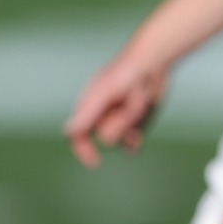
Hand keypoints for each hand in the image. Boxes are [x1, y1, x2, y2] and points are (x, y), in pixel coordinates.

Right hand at [63, 53, 168, 167]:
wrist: (153, 62)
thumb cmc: (126, 72)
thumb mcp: (105, 92)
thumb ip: (88, 112)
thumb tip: (69, 131)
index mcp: (88, 108)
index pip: (78, 136)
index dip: (83, 151)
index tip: (95, 161)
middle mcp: (101, 118)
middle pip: (108, 138)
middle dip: (122, 122)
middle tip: (132, 99)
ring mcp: (118, 123)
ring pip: (123, 142)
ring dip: (133, 121)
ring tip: (140, 98)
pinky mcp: (134, 127)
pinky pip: (133, 145)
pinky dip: (138, 138)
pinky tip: (143, 121)